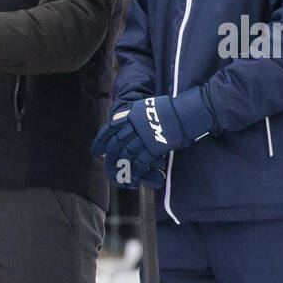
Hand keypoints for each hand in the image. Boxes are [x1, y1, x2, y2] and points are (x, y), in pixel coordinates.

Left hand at [91, 90, 212, 177]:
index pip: (109, 129)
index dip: (100, 141)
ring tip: (122, 176)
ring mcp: (143, 138)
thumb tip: (118, 121)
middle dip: (110, 159)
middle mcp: (134, 127)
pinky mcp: (153, 147)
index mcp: (130, 116)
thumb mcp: (144, 106)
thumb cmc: (168, 109)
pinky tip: (136, 176)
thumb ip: (130, 114)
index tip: (97, 151)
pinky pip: (140, 162)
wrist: (185, 112)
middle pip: (115, 145)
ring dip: (123, 168)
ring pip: (126, 156)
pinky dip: (136, 171)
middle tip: (109, 168)